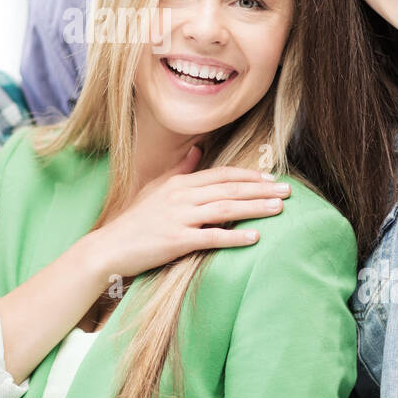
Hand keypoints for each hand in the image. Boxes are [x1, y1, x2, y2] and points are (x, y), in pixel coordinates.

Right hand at [86, 145, 289, 279]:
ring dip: (255, 208)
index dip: (249, 176)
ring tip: (279, 209)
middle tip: (288, 191)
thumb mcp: (156, 188)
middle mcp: (181, 196)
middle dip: (261, 189)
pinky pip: (212, 237)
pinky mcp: (177, 241)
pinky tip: (255, 237)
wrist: (109, 247)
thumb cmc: (135, 220)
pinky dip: (235, 237)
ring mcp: (179, 218)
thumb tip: (197, 150)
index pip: (222, 175)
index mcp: (179, 183)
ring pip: (226, 209)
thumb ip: (180, 170)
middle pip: (229, 189)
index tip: (271, 178)